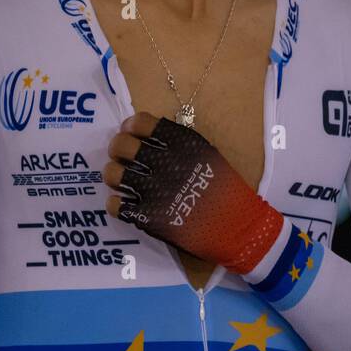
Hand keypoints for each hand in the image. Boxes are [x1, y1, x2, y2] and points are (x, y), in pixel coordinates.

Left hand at [101, 112, 284, 273]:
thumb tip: (149, 137)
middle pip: (121, 145)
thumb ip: (179, 144)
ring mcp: (153, 190)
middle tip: (123, 157)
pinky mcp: (147, 216)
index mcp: (181, 144)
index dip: (130, 127)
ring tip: (122, 180)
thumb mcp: (207, 154)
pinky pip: (115, 204)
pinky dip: (117, 203)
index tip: (131, 133)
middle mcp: (164, 163)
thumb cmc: (226, 189)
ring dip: (114, 174)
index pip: (140, 123)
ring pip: (113, 173)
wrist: (237, 227)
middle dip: (117, 148)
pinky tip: (127, 203)